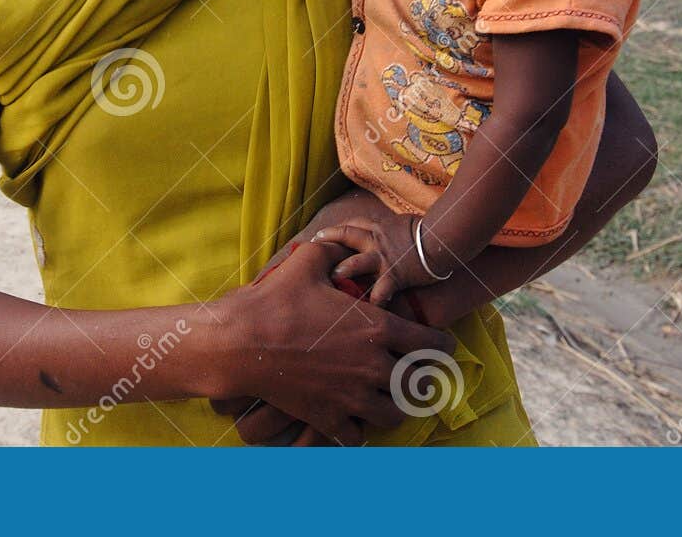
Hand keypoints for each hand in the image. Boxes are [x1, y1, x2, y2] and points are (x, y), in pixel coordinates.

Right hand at [217, 239, 455, 444]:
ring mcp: (351, 396)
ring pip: (393, 415)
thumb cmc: (276, 300)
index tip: (439, 344)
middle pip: (417, 385)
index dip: (441, 344)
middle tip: (413, 373)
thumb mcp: (308, 262)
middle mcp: (372, 366)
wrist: (240, 342)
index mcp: (377, 329)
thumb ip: (336, 252)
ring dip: (393, 406)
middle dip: (419, 379)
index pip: (432, 345)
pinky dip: (358, 429)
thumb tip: (345, 245)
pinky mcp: (327, 417)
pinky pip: (357, 437)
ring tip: (385, 397)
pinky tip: (351, 416)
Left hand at [313, 214, 437, 304]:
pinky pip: (380, 291)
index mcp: (378, 228)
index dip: (335, 229)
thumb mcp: (403, 223)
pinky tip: (366, 312)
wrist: (444, 238)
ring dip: (343, 270)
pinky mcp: (395, 275)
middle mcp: (377, 241)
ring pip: (357, 262)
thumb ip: (388, 229)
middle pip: (347, 236)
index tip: (320, 235)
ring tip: (331, 278)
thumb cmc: (428, 231)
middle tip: (312, 246)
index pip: (352, 225)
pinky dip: (373, 301)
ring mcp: (384, 258)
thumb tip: (385, 231)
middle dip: (329, 240)